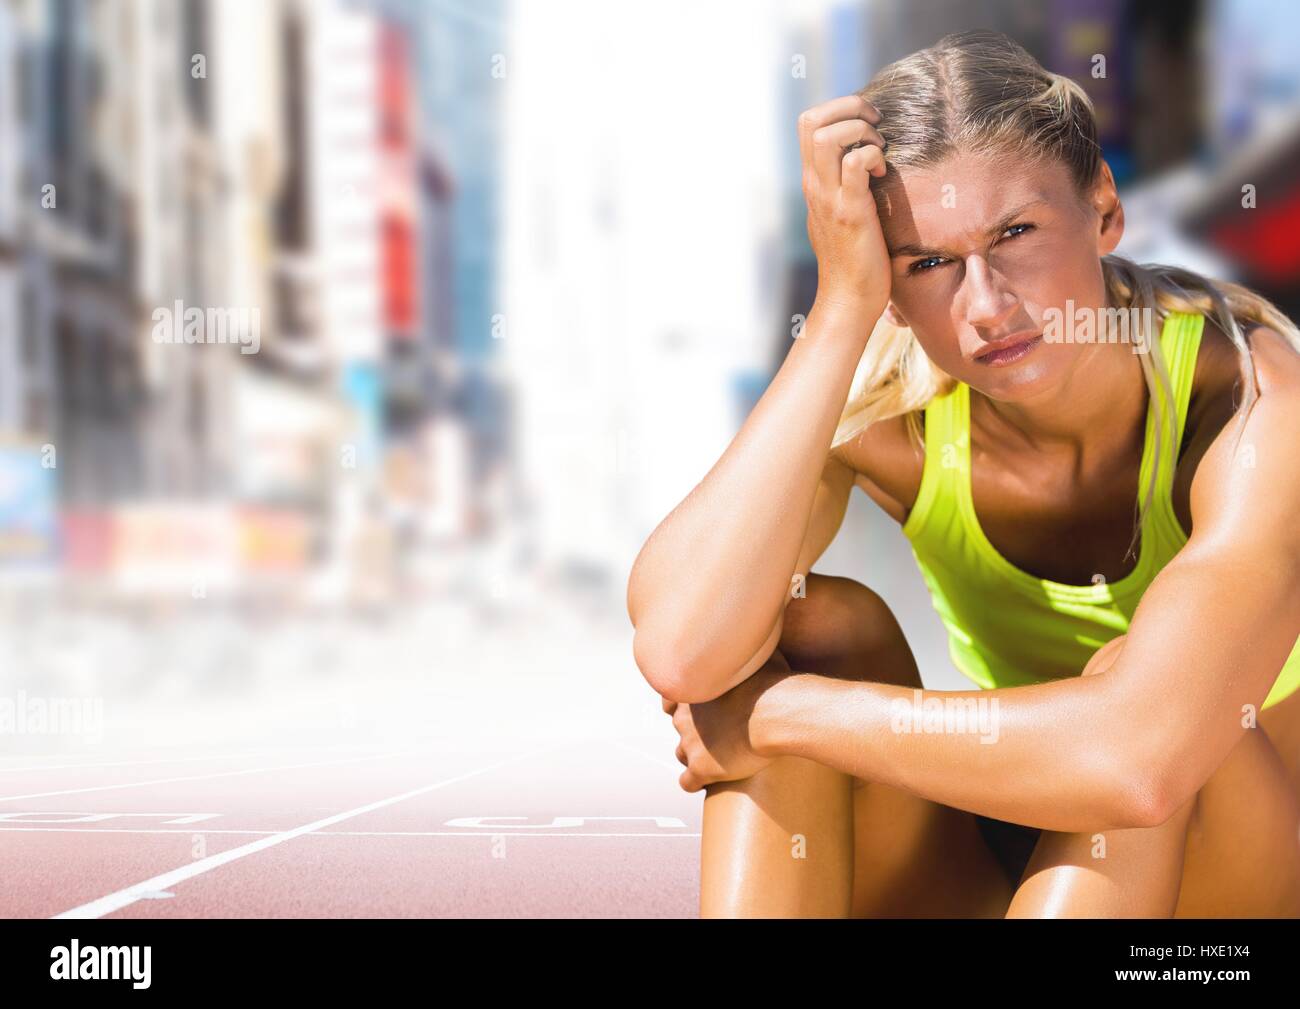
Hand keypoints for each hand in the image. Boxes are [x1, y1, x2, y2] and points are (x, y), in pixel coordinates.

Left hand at [662, 650, 792, 791]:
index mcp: (693, 689)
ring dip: (697, 757)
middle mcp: (685, 716)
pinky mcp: (702, 768)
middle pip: (680, 728)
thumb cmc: (772, 682)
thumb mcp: (758, 654)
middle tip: (722, 734)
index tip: (706, 712)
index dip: (687, 707)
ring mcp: (691, 743)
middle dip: (697, 732)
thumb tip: (757, 637)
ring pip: (682, 754)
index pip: (670, 700)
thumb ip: (747, 650)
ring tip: (719, 759)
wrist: (777, 712)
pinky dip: (698, 782)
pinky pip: (687, 782)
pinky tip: (713, 781)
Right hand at [797, 94, 890, 314]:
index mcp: (812, 182)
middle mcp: (814, 185)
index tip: (868, 126)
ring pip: (827, 135)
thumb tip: (862, 164)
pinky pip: (856, 163)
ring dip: (860, 131)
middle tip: (875, 127)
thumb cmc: (853, 261)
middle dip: (849, 108)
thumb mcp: (840, 215)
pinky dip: (873, 156)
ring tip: (878, 150)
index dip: (839, 110)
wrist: (848, 300)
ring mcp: (829, 198)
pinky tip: (882, 174)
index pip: (808, 122)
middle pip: (811, 120)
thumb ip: (843, 187)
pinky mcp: (850, 212)